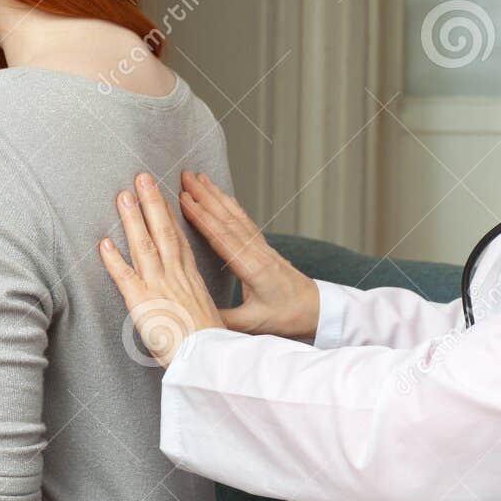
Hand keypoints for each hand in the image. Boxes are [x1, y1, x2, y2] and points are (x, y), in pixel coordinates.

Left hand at [99, 172, 226, 367]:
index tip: (166, 196)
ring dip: (133, 219)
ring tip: (124, 195)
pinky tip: (103, 242)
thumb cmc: (210, 349)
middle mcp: (176, 278)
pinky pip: (125, 277)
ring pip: (145, 245)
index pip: (180, 242)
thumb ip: (196, 308)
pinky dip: (113, 259)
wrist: (208, 361)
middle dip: (153, 203)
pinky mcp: (143, 303)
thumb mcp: (209, 321)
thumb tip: (193, 311)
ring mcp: (159, 287)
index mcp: (192, 281)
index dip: (172, 217)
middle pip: (164, 232)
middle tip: (143, 178)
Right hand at [176, 170, 319, 339]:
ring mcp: (262, 247)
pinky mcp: (264, 247)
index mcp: (253, 268)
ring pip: (235, 215)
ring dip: (216, 195)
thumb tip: (193, 318)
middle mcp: (257, 252)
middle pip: (227, 219)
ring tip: (199, 177)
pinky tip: (222, 195)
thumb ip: (224, 320)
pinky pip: (244, 220)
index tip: (183, 200)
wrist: (316, 310)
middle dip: (205, 196)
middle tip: (185, 176)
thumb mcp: (253, 325)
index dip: (201, 218)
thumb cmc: (287, 317)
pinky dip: (231, 205)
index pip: (222, 237)